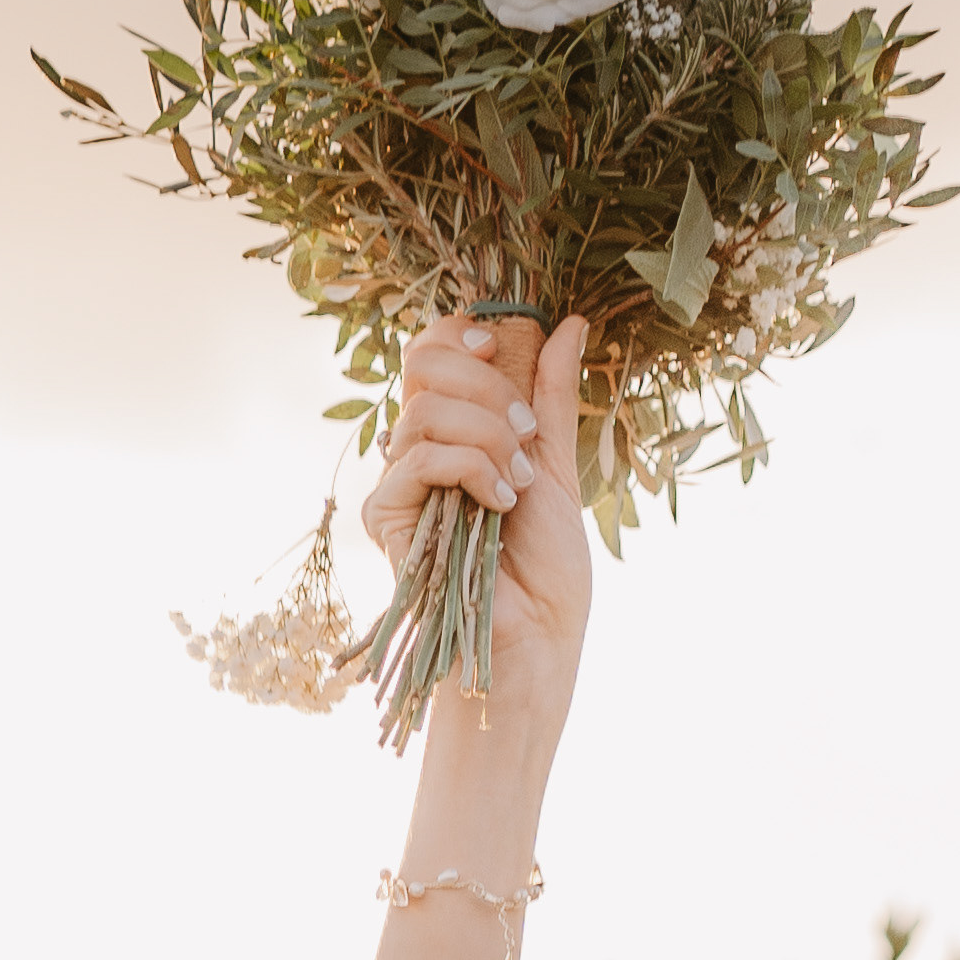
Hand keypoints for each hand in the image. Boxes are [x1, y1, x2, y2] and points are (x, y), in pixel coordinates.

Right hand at [363, 308, 594, 758]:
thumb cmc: (548, 569)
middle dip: (487, 386)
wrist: (538, 636)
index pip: (431, 352)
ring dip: (489, 437)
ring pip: (426, 410)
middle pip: (423, 364)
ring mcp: (400, 484)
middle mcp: (419, 451)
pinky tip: (499, 503)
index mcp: (454, 432)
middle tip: (526, 434)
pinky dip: (470, 468)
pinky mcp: (388, 516)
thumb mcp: (557, 464)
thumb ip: (552, 396)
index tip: (500, 347)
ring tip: (519, 485)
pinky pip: (418, 457)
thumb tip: (570, 323)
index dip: (460, 334)